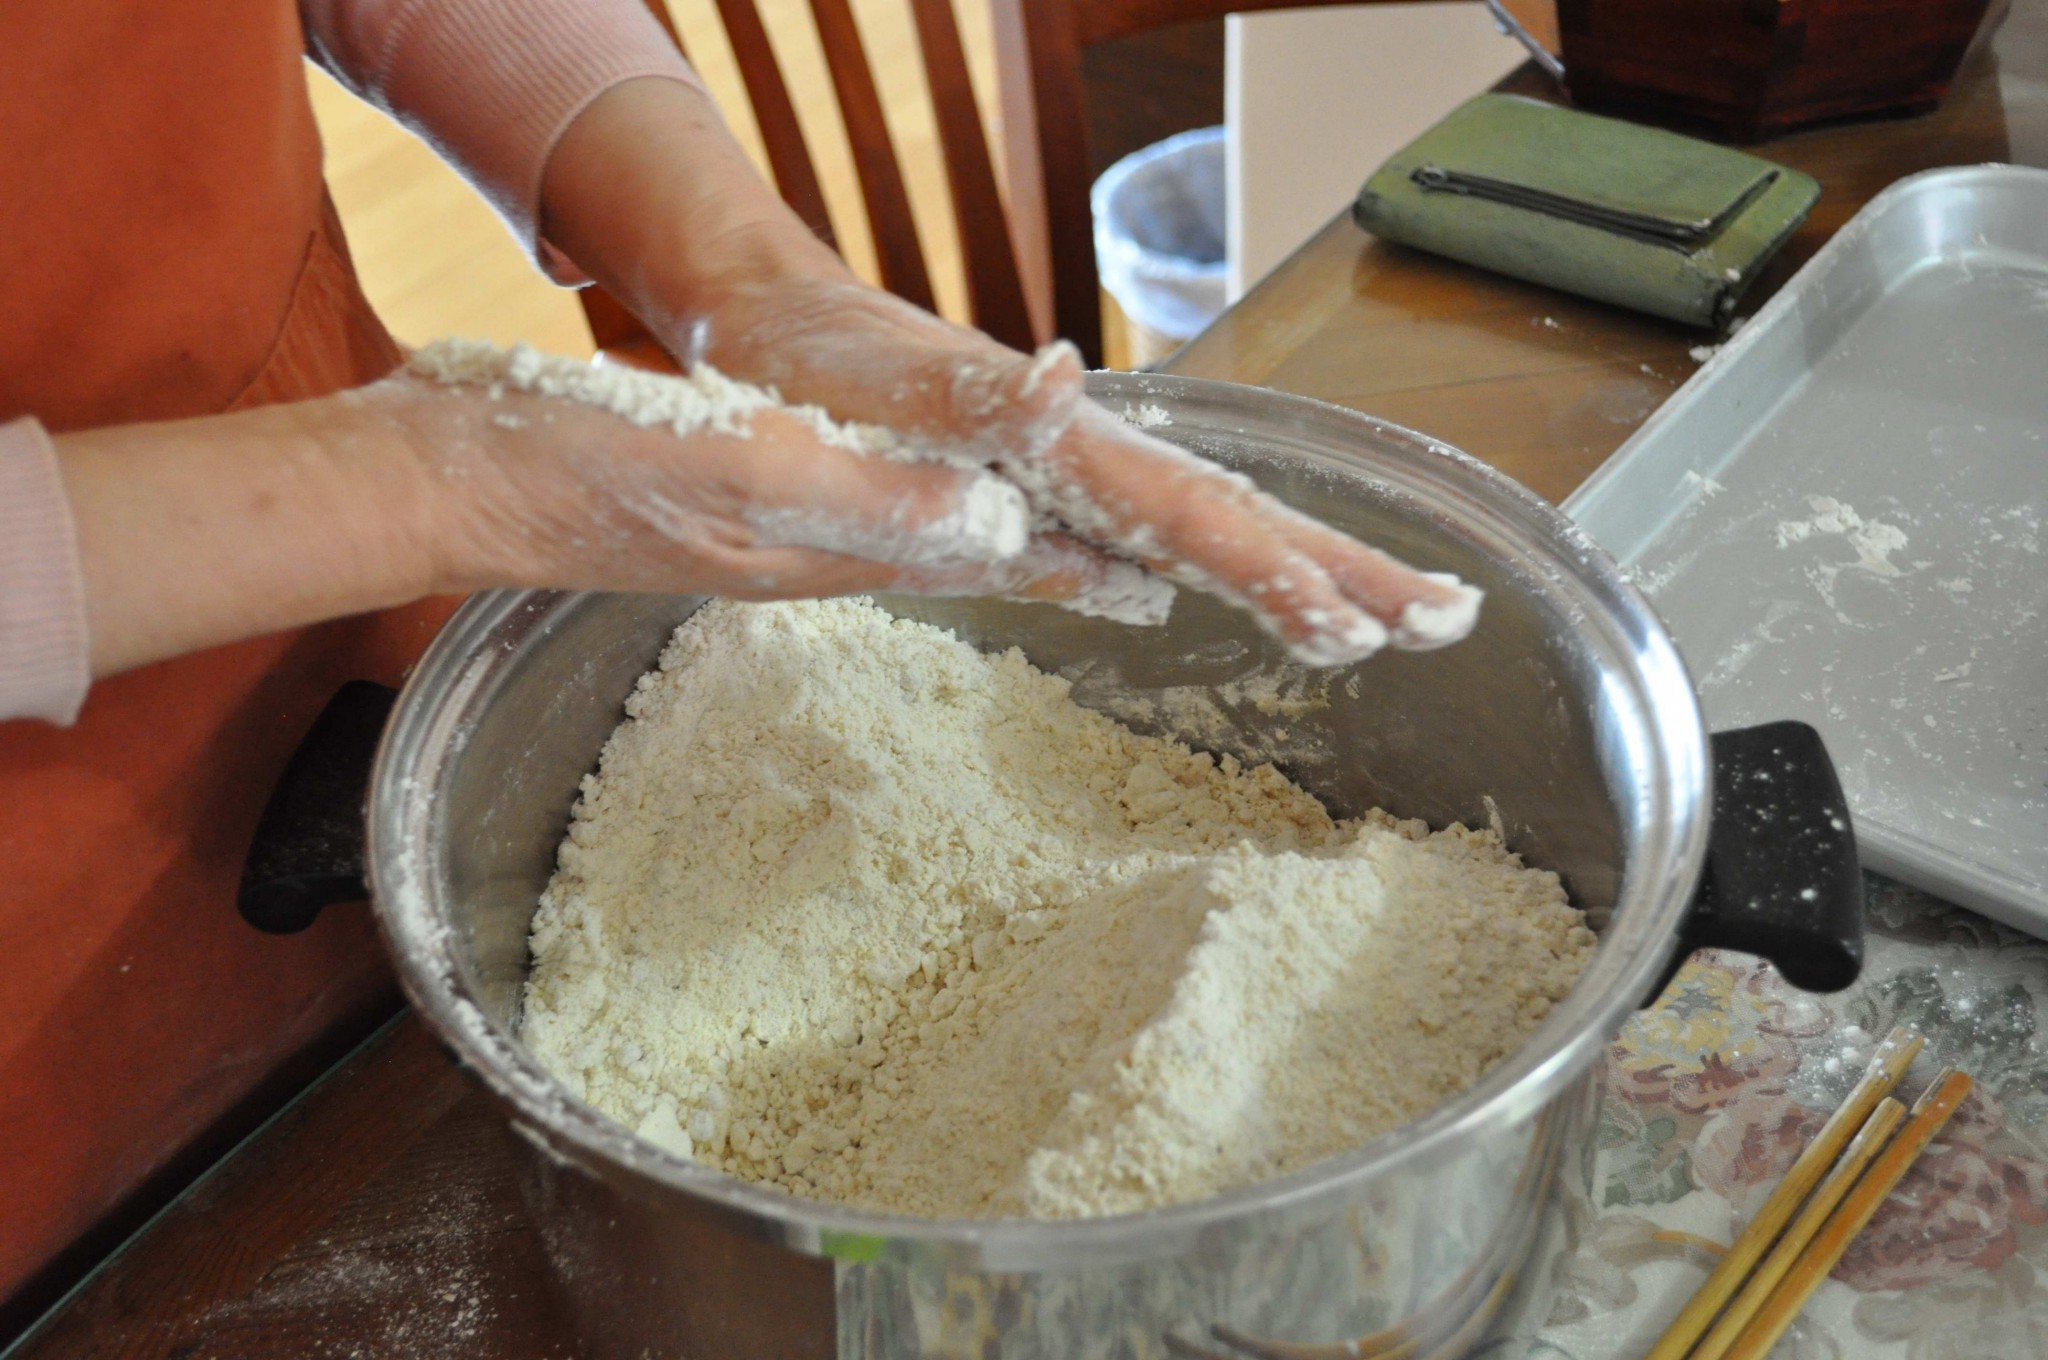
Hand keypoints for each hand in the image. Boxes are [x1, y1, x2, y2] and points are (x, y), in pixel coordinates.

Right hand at [363, 363, 1157, 615]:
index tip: (1187, 582)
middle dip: (1079, 569)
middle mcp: (831, 551)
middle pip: (987, 564)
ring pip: (938, 550)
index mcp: (846, 541)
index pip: (1004, 559)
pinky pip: (875, 531)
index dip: (1092, 566)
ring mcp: (787, 540)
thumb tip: (1004, 510)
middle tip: (1164, 582)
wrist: (459, 481)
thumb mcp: (743, 470)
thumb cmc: (583, 466)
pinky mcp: (746, 516)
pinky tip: (944, 521)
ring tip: (1094, 562)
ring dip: (1022, 554)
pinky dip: (940, 526)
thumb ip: (874, 496)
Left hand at [537, 75, 1478, 664]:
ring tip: (1375, 623)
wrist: (762, 313)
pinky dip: (1183, 570)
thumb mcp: (865, 383)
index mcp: (1052, 434)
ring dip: (1290, 572)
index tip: (1352, 624)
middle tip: (1446, 620)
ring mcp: (1059, 475)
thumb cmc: (801, 355)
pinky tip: (1194, 601)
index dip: (1268, 567)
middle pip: (1226, 515)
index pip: (1185, 508)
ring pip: (1194, 528)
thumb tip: (1066, 389)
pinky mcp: (1025, 492)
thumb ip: (965, 399)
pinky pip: (1126, 538)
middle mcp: (1075, 452)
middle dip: (1338, 568)